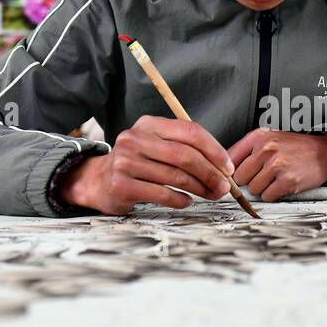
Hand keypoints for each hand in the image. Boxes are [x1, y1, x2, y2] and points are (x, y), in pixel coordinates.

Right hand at [56, 115, 233, 214]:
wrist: (98, 181)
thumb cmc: (138, 165)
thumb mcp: (156, 147)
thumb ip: (185, 150)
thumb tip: (223, 168)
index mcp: (149, 125)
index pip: (190, 131)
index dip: (214, 150)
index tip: (228, 167)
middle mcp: (135, 139)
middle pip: (185, 155)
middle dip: (210, 173)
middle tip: (224, 187)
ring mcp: (126, 162)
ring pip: (175, 176)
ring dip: (200, 189)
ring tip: (211, 195)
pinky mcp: (121, 185)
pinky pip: (162, 194)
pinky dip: (180, 200)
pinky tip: (187, 201)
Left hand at [227, 128, 326, 201]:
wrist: (326, 152)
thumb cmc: (297, 147)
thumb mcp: (270, 138)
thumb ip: (247, 150)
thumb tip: (225, 169)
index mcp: (259, 137)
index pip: (230, 158)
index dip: (230, 171)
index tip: (233, 177)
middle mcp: (267, 149)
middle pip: (241, 177)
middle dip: (249, 180)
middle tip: (262, 176)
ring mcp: (277, 165)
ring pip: (254, 189)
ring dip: (263, 188)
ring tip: (275, 179)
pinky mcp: (287, 181)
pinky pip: (268, 196)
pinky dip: (273, 195)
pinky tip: (281, 185)